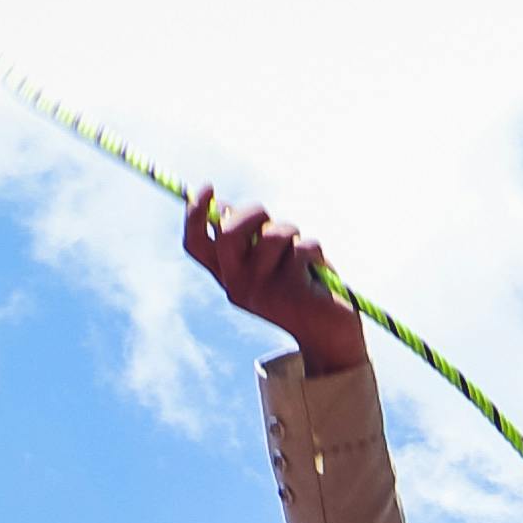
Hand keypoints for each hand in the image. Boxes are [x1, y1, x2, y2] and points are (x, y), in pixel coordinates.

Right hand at [183, 184, 368, 375]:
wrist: (327, 335)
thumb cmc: (298, 285)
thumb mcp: (266, 258)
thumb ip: (245, 236)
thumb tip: (221, 204)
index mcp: (228, 275)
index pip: (195, 243)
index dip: (195, 212)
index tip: (208, 186)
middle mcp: (238, 285)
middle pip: (228, 232)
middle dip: (253, 212)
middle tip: (270, 219)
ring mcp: (262, 291)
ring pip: (272, 235)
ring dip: (292, 232)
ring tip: (302, 253)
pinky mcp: (290, 293)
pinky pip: (303, 248)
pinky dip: (315, 251)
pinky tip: (318, 273)